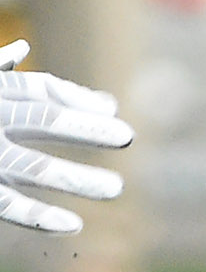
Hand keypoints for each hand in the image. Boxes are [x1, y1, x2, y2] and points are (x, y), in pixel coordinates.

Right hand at [0, 41, 132, 232]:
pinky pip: (7, 203)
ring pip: (32, 167)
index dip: (77, 99)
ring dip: (75, 179)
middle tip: (128, 138)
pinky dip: (39, 215)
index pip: (41, 90)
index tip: (111, 110)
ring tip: (115, 190)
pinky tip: (72, 224)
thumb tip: (22, 48)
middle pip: (43, 120)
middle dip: (86, 130)